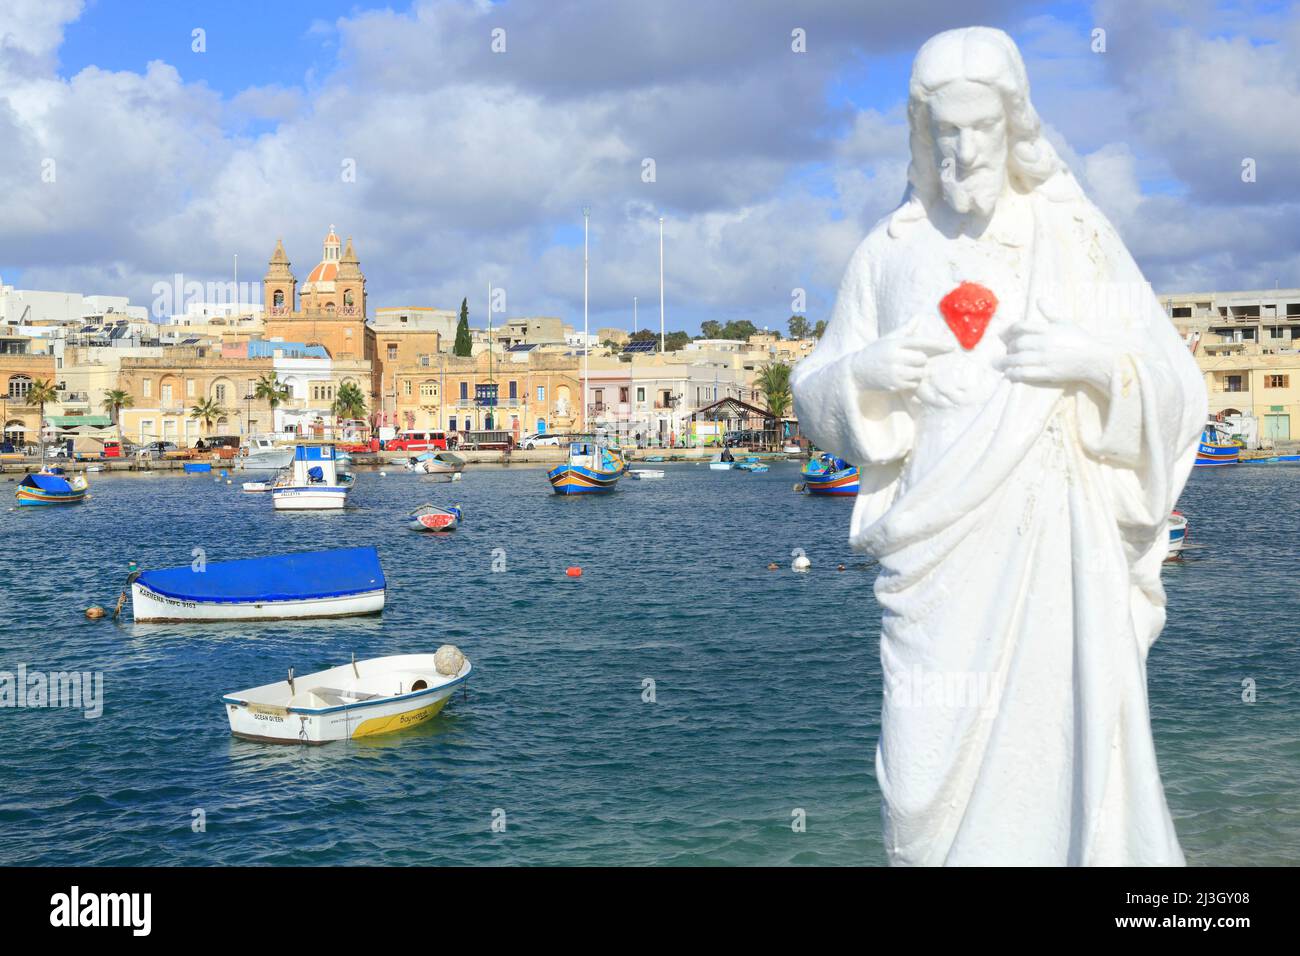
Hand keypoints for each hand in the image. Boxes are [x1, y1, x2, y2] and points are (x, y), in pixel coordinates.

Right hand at [852, 316, 954, 392]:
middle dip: (920, 360)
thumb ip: (905, 329)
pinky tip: (901, 377)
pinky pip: (913, 383)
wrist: (856, 371)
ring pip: (919, 372)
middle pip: (922, 359)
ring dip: (917, 371)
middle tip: (910, 360)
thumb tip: (919, 317)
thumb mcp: (888, 339)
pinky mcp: (893, 385)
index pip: (920, 342)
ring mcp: (894, 372)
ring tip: (905, 369)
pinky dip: (911, 381)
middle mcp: (895, 357)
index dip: (937, 345)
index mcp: (895, 343)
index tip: (951, 347)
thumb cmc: (876, 352)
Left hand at [999, 299, 1114, 392]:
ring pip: (1019, 359)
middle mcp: (1045, 343)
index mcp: (1048, 329)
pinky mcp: (1047, 372)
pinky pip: (1025, 373)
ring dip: (1006, 362)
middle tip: (1005, 351)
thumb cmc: (1079, 339)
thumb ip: (1049, 312)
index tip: (1003, 335)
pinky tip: (1008, 374)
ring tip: (998, 364)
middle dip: (1008, 347)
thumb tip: (1039, 299)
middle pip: (1018, 343)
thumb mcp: (1065, 322)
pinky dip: (1014, 374)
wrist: (1094, 359)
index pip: (1022, 326)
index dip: (1009, 330)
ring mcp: (1046, 359)